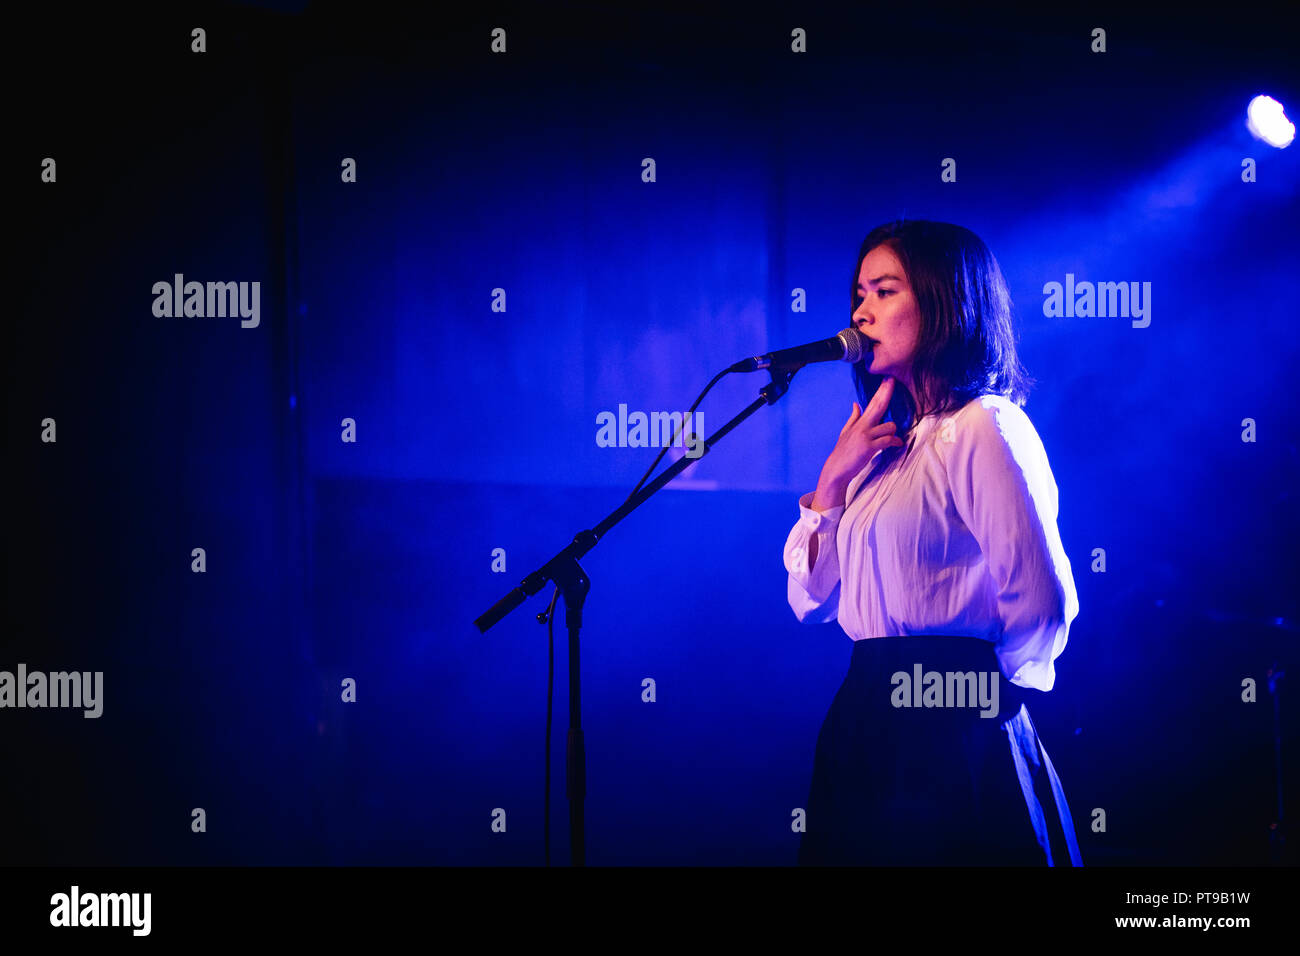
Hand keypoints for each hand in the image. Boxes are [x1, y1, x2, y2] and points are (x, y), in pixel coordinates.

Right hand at [810, 377, 903, 510]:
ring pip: (889, 426)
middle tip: (893, 380)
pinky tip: (898, 444)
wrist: (836, 469)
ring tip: (893, 438)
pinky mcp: (869, 447)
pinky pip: (888, 440)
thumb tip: (856, 404)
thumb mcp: (846, 432)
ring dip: (893, 431)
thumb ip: (853, 417)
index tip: (888, 379)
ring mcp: (865, 436)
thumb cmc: (843, 452)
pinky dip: (895, 442)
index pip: (872, 403)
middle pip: (878, 406)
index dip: (881, 391)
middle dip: (886, 392)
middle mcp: (862, 426)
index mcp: (859, 422)